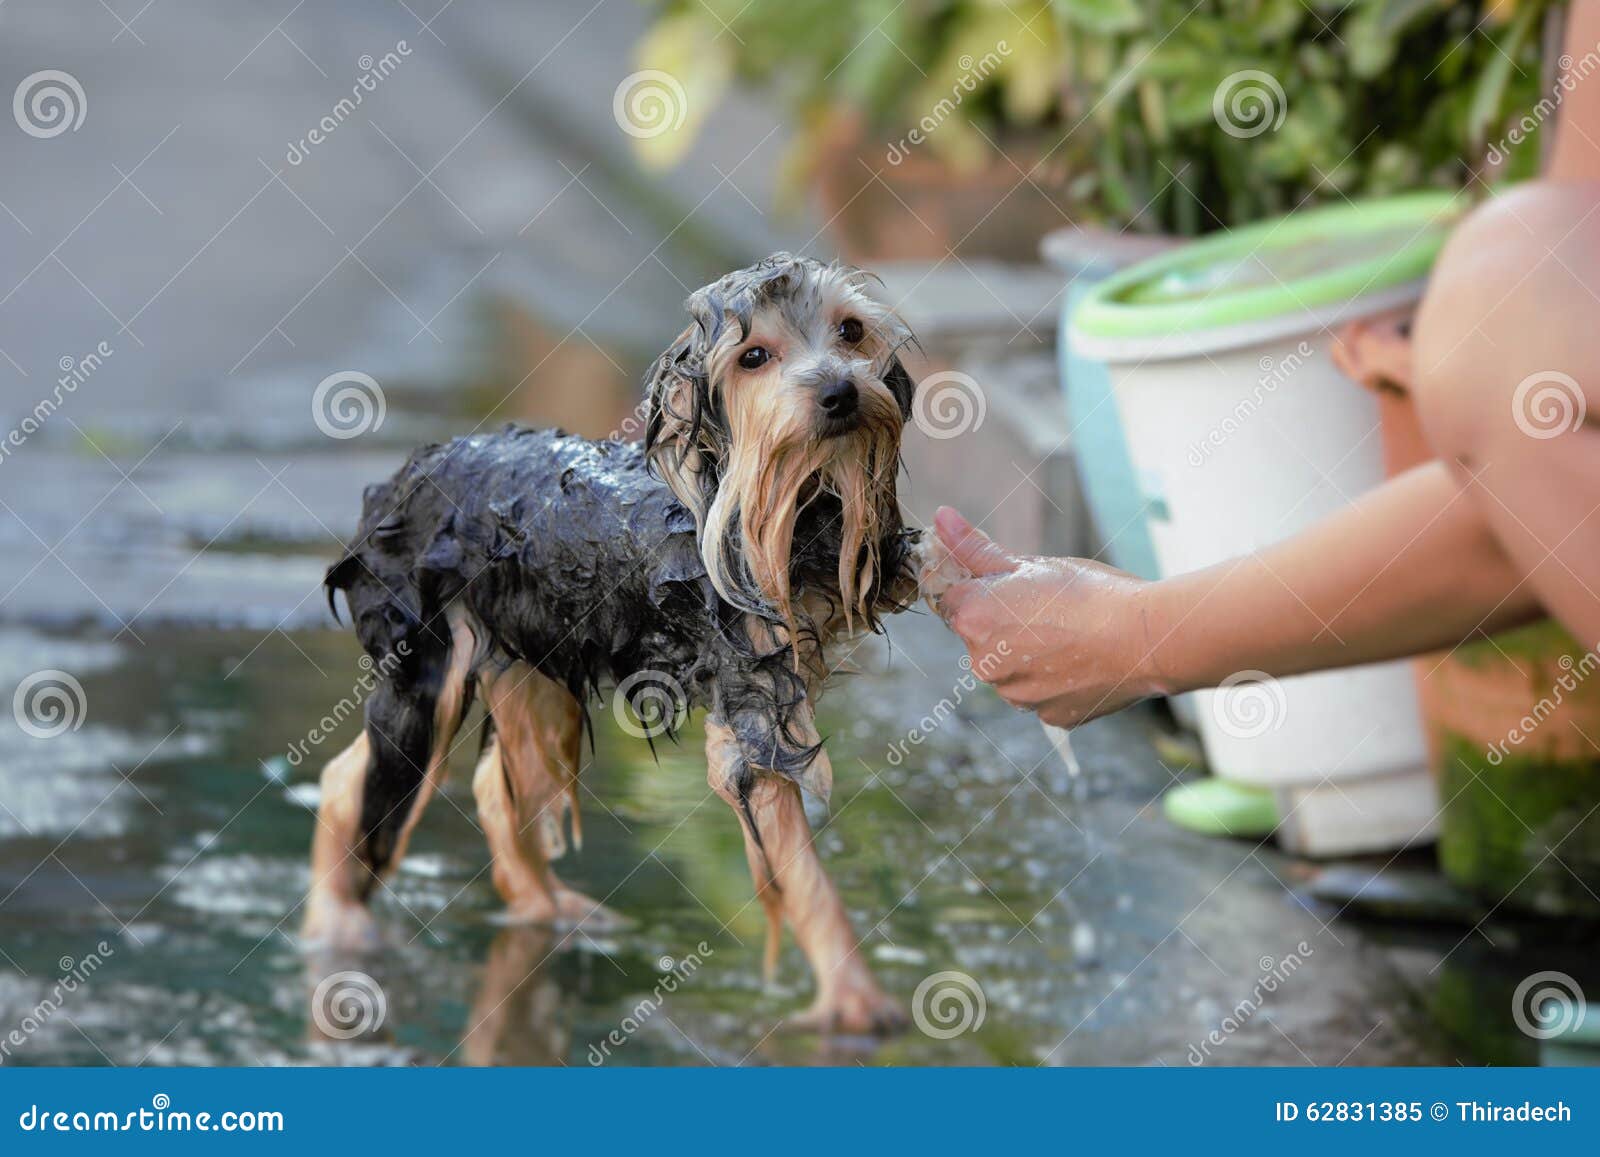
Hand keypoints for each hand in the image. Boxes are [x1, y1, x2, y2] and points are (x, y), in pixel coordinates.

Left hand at [924, 507, 1161, 727]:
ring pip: (1009, 667)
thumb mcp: (1031, 563)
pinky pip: (1040, 692)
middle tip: (1045, 605)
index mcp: (973, 618)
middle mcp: (983, 663)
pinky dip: (1054, 678)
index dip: (976, 585)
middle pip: (979, 635)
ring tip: (1068, 633)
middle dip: (1002, 620)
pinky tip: (1081, 659)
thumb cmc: (1089, 593)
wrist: (1145, 638)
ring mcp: (1015, 695)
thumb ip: (976, 548)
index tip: (1003, 581)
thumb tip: (941, 520)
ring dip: (1026, 652)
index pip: (951, 597)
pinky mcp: (1047, 716)